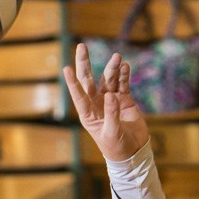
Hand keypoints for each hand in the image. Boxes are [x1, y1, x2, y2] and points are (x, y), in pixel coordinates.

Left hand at [63, 43, 148, 160]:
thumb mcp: (111, 133)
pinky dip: (124, 75)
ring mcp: (110, 100)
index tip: (66, 68)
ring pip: (108, 79)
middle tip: (81, 47)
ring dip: (112, 68)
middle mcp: (96, 103)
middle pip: (89, 80)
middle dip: (85, 63)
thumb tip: (110, 95)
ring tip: (117, 58)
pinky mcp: (124, 100)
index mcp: (88, 114)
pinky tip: (125, 66)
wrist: (133, 152)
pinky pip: (122, 84)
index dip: (72, 83)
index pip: (78, 95)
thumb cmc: (116, 147)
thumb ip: (111, 114)